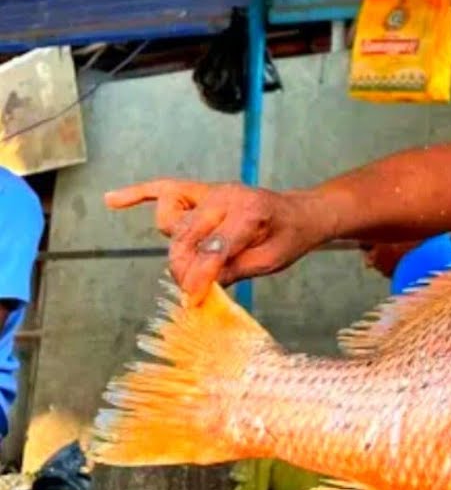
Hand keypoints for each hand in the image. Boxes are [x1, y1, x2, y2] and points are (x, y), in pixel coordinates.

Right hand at [104, 179, 326, 301]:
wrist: (299, 213)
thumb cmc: (288, 238)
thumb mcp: (270, 262)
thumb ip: (234, 270)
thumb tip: (199, 287)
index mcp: (250, 212)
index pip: (213, 248)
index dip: (200, 278)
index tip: (193, 300)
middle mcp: (227, 196)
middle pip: (185, 237)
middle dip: (184, 269)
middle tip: (191, 293)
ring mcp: (212, 191)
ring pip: (171, 221)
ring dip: (175, 247)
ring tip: (193, 264)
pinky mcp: (201, 190)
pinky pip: (164, 189)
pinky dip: (138, 193)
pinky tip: (112, 200)